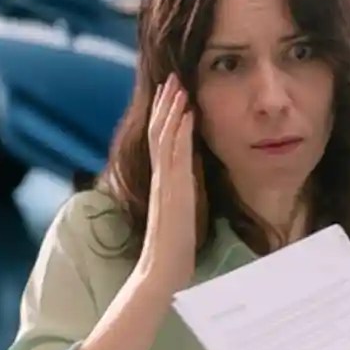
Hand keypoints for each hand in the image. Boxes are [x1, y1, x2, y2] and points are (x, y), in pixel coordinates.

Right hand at [136, 75, 197, 295]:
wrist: (160, 272)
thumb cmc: (173, 250)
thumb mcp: (180, 215)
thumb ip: (182, 197)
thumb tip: (190, 185)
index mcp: (164, 184)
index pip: (161, 142)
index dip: (164, 117)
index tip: (171, 94)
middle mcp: (162, 179)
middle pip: (159, 132)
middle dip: (166, 103)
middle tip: (172, 77)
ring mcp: (166, 183)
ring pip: (164, 137)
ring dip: (171, 109)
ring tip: (178, 84)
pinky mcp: (173, 191)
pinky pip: (176, 155)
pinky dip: (180, 131)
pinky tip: (186, 113)